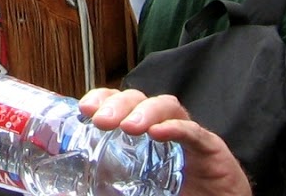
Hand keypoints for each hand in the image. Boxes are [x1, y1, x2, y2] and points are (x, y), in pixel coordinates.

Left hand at [79, 89, 249, 195]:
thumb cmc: (180, 195)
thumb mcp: (139, 189)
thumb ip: (115, 185)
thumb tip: (74, 194)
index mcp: (144, 134)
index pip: (120, 103)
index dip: (102, 98)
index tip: (83, 109)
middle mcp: (164, 127)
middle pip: (138, 100)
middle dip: (117, 104)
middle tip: (99, 120)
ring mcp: (188, 135)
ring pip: (165, 105)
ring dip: (144, 111)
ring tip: (128, 126)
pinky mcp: (211, 148)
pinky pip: (193, 132)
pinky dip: (176, 128)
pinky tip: (159, 132)